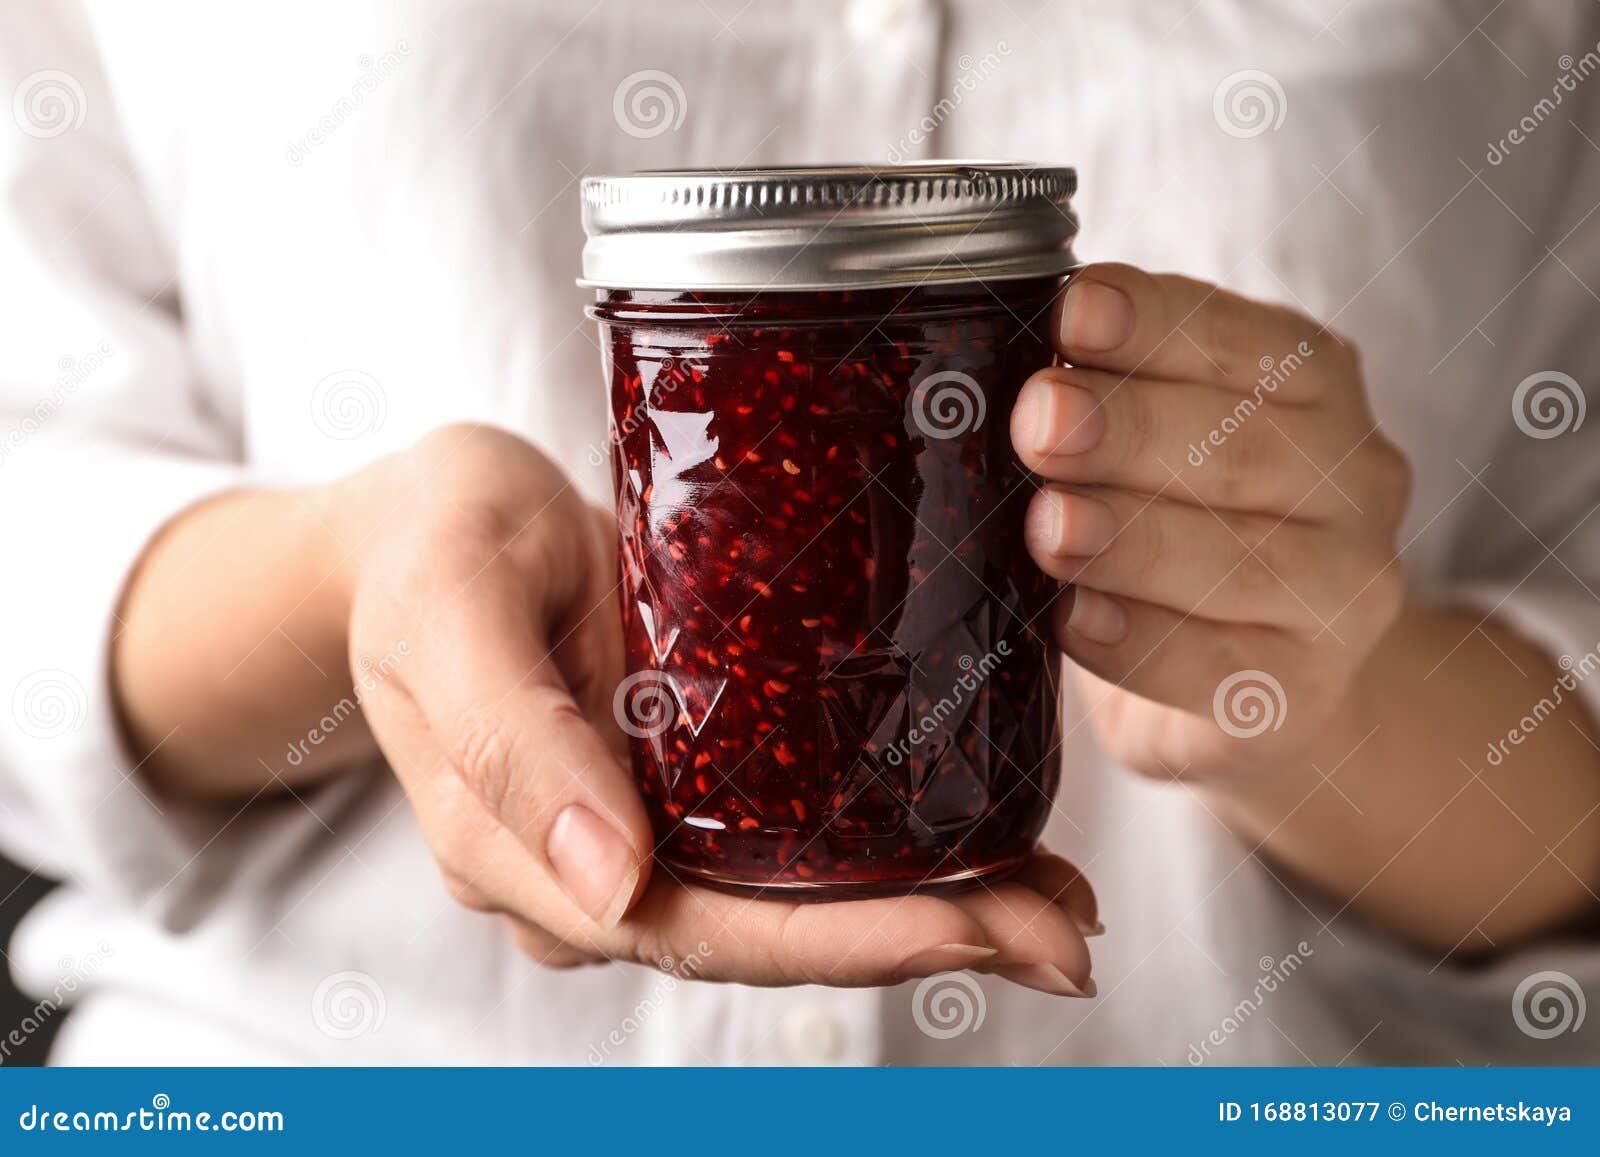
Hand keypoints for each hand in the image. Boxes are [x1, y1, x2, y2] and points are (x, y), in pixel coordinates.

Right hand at [336, 425, 1100, 993]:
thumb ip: (510, 742)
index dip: (835, 945)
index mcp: (524, 850)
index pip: (694, 930)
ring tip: (1059, 901)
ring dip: (933, 906)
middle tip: (1064, 934)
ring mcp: (648, 824)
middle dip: (922, 940)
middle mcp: (597, 862)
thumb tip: (612, 887)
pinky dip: (898, 845)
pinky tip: (991, 834)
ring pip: (797, 897)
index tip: (966, 929)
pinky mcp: (693, 775)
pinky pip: (798, 834)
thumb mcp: (450, 608)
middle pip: (770, 934)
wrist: (421, 524)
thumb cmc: (426, 547)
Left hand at [1010, 264, 1410, 778]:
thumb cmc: (1178, 536)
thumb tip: (1011, 380)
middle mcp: (1353, 480)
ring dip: (1132, 539)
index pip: (1245, 341)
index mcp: (1313, 390)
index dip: (1156, 322)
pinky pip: (1219, 667)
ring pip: (1243, 560)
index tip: (1072, 311)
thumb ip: (1104, 403)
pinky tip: (1075, 620)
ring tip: (1047, 527)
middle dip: (1130, 427)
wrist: (1250, 689)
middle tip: (1038, 421)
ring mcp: (1343, 593)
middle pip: (1244, 446)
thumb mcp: (1149, 451)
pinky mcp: (1303, 694)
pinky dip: (1140, 642)